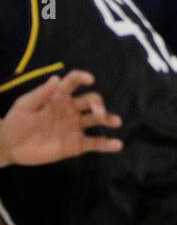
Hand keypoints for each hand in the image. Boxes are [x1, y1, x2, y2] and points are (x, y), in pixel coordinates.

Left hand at [0, 71, 122, 166]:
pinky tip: (117, 144)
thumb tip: (56, 78)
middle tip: (98, 113)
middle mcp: (71, 110)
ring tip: (116, 122)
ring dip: (108, 119)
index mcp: (59, 98)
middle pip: (91, 101)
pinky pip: (94, 143)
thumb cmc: (15, 122)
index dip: (82, 78)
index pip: (73, 83)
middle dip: (98, 104)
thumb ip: (41, 94)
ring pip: (97, 120)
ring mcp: (75, 127)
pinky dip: (107, 144)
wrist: (10, 147)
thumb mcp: (25, 106)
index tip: (90, 80)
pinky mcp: (76, 145)